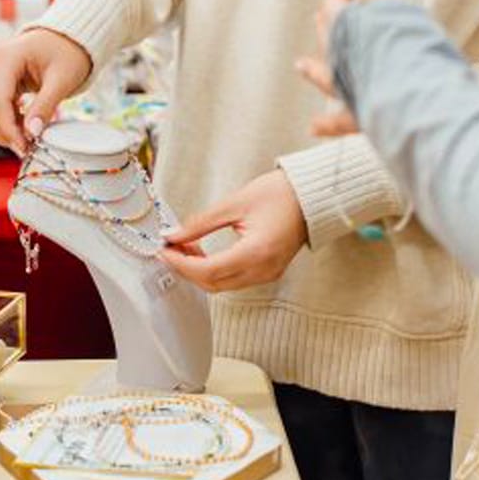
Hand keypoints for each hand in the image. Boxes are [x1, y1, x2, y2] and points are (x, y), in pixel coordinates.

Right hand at [0, 29, 91, 155]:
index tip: (23, 148)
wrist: (69, 37)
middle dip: (2, 131)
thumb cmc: (68, 51)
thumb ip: (45, 107)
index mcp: (6, 57)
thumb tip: (31, 134)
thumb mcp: (62, 80)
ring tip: (26, 142)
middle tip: (24, 150)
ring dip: (3, 128)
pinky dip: (7, 120)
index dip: (8, 128)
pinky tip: (24, 129)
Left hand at [159, 170, 306, 291]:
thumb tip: (174, 235)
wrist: (314, 196)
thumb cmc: (281, 194)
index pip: (208, 270)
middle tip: (169, 248)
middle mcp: (262, 270)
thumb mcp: (235, 203)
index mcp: (256, 253)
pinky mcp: (267, 272)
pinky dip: (214, 271)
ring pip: (222, 285)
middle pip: (212, 284)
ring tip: (183, 247)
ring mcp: (267, 274)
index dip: (181, 264)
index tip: (164, 251)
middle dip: (186, 269)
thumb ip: (201, 223)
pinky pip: (233, 280)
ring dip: (199, 271)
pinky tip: (202, 252)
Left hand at [298, 0, 403, 136]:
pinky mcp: (358, 118)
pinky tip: (312, 127)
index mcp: (348, 30)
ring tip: (300, 64)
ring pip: (327, 76)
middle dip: (329, 25)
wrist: (411, 94)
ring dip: (314, 69)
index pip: (336, 5)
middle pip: (329, 37)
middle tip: (323, 15)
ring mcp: (349, 90)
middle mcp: (342, 59)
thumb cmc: (400, 44)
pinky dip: (326, 124)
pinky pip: (338, 122)